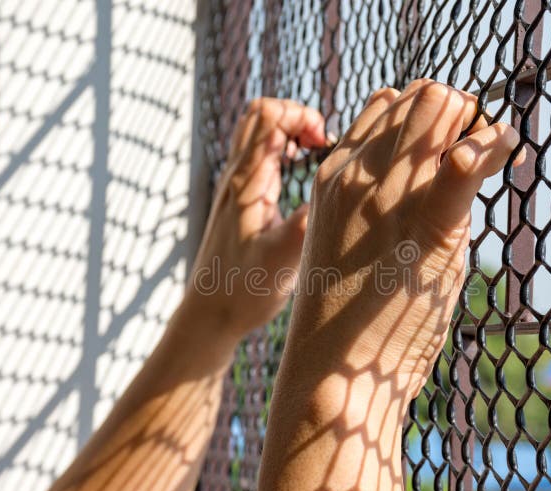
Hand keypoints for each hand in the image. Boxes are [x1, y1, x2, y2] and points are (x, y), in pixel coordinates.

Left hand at [185, 98, 326, 342]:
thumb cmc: (243, 291)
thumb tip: (340, 191)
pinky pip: (257, 156)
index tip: (325, 144)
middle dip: (296, 116)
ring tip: (314, 155)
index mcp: (248, 183)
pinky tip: (300, 177)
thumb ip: (307, 223)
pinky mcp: (238, 201)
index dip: (302, 116)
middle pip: (260, 114)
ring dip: (289, 132)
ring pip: (257, 133)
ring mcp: (234, 188)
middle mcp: (237, 178)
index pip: (269, 116)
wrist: (209, 315)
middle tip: (321, 144)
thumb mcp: (282, 260)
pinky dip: (281, 151)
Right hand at [254, 80, 525, 490]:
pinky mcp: (429, 225)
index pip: (386, 104)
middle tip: (480, 147)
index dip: (426, 116)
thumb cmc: (345, 318)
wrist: (333, 374)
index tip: (448, 143)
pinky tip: (508, 150)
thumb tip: (425, 182)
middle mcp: (358, 171)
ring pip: (445, 108)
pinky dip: (495, 146)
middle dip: (458, 111)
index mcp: (333, 175)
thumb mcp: (348, 243)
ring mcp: (390, 194)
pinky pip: (467, 161)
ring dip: (479, 124)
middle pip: (422, 96)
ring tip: (496, 152)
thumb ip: (379, 204)